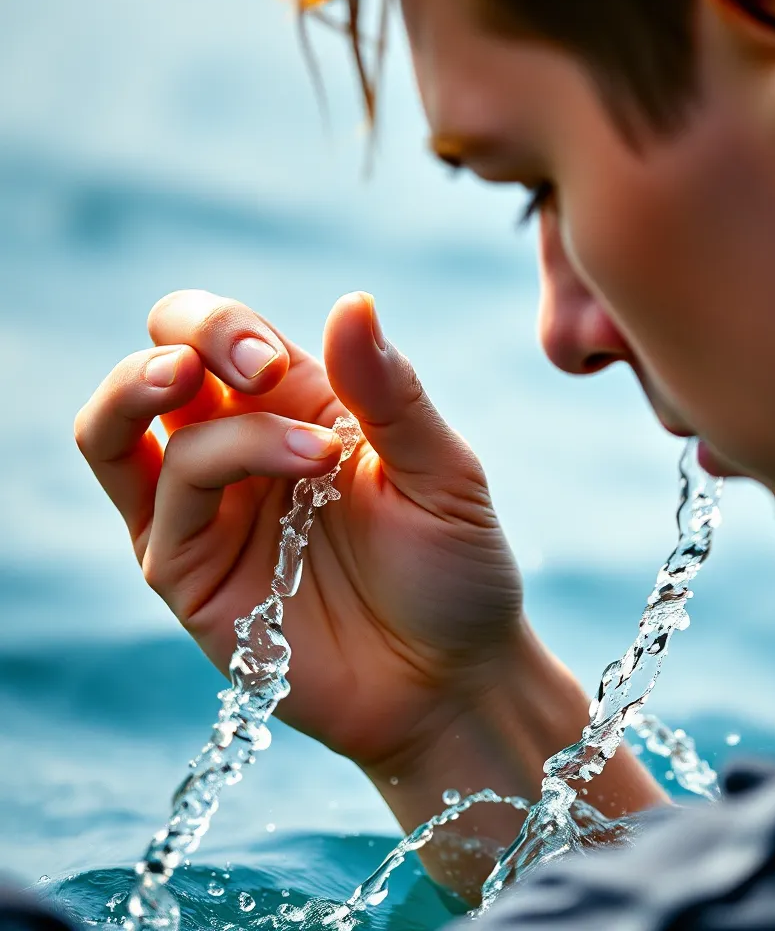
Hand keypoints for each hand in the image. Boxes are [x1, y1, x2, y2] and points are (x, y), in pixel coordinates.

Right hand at [75, 289, 525, 771]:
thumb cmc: (454, 570)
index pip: (223, 331)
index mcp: (301, 409)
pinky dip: (204, 467)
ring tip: (198, 381)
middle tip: (259, 366)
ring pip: (115, 427)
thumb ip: (391, 393)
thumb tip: (354, 301)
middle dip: (191, 333)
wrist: (451, 678)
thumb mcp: (443, 473)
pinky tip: (292, 474)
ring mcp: (207, 511)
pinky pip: (156, 503)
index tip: (280, 363)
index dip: (226, 324)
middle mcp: (242, 449)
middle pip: (161, 356)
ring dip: (144, 387)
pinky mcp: (188, 572)